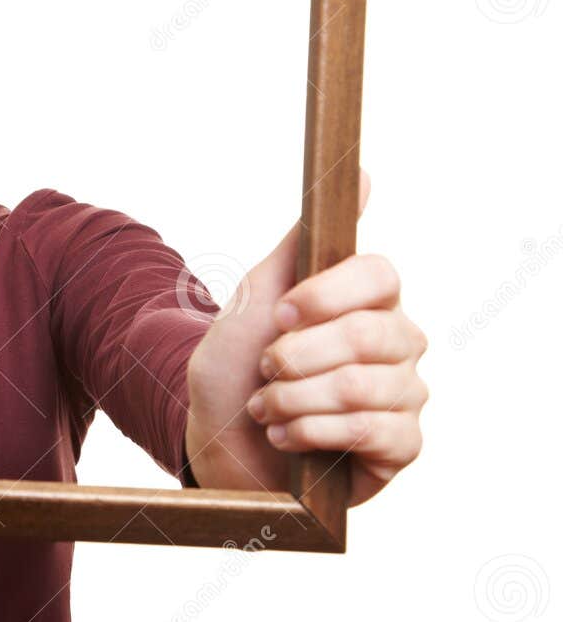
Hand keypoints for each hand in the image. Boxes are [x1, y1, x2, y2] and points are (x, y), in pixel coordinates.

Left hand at [183, 167, 429, 506]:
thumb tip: (361, 174)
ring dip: (296, 399)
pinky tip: (288, 437)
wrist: (216, 445)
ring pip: (368, 386)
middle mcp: (397, 343)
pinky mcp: (402, 447)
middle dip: (298, 356)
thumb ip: (299, 243)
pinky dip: (315, 434)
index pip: (381, 274)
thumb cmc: (236, 370)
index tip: (279, 313)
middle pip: (372, 332)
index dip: (327, 294)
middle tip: (266, 369)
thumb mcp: (253, 299)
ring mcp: (404, 394)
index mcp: (365, 301)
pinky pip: (376, 432)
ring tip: (266, 408)